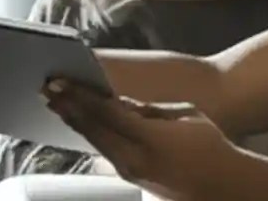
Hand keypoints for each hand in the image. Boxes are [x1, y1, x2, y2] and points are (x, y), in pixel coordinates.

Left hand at [43, 79, 240, 200]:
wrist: (221, 185)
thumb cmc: (208, 144)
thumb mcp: (183, 117)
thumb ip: (147, 110)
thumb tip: (118, 101)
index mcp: (149, 138)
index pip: (106, 112)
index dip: (80, 95)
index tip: (60, 81)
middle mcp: (134, 157)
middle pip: (92, 128)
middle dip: (68, 106)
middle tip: (46, 88)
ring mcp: (129, 170)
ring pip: (94, 141)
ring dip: (72, 120)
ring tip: (54, 102)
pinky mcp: (129, 177)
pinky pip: (102, 151)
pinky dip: (87, 134)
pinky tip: (77, 123)